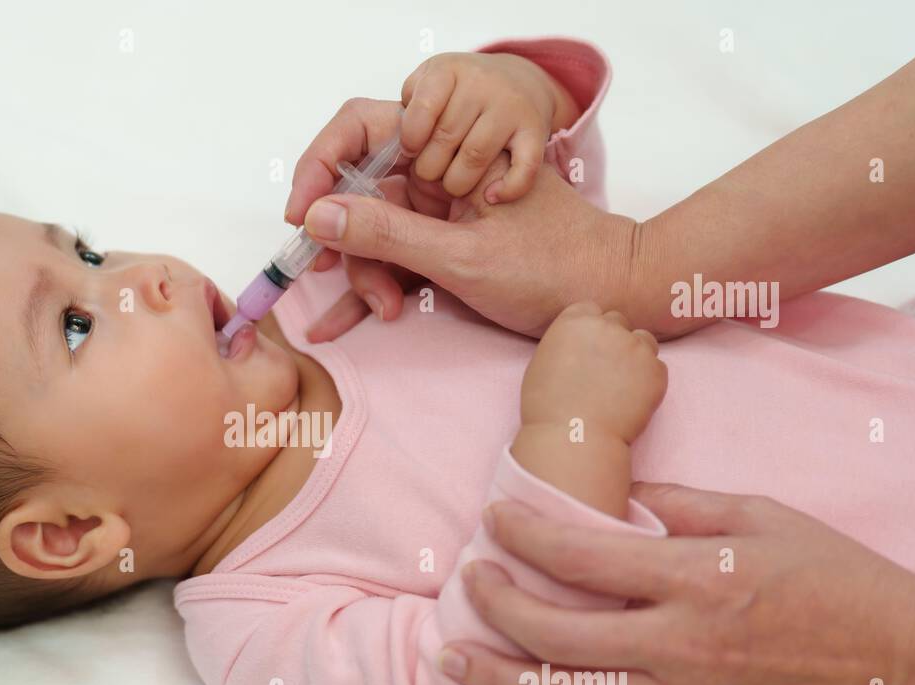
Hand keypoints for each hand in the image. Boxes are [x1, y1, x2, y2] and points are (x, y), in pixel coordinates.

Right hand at [284, 99, 638, 342]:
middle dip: (348, 244)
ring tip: (386, 312)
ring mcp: (437, 211)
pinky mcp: (441, 246)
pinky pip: (392, 261)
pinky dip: (372, 289)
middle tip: (354, 288)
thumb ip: (387, 234)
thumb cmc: (553, 268)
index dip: (319, 169)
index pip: (357, 133)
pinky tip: (339, 322)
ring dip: (365, 277)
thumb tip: (318, 215)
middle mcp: (434, 173)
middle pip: (357, 195)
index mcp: (443, 150)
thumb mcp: (462, 256)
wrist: (613, 294)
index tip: (301, 218)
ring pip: (370, 235)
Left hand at [401, 51, 573, 202]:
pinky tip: (490, 196)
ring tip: (452, 185)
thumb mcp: (429, 82)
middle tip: (430, 174)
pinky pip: (523, 168)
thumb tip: (396, 145)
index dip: (411, 139)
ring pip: (475, 157)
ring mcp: (512, 106)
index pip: (422, 109)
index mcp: (450, 69)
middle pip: (445, 138)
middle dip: (430, 168)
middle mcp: (483, 83)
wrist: (520, 80)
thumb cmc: (462, 91)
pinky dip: (507, 188)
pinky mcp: (536, 130)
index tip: (411, 152)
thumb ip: (408, 106)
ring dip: (457, 183)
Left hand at [445, 483, 914, 684]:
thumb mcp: (762, 517)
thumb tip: (618, 499)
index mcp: (692, 579)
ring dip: (499, 679)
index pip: (581, 555)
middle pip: (555, 628)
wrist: (905, 662)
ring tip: (451, 659)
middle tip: (468, 579)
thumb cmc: (839, 580)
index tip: (494, 518)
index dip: (524, 534)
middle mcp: (676, 643)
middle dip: (496, 601)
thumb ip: (680, 507)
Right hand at [519, 302, 665, 444]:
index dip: (589, 330)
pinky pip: (656, 367)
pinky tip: (629, 399)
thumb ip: (566, 342)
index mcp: (575, 321)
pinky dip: (647, 380)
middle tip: (603, 370)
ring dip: (634, 355)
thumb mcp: (542, 362)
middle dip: (612, 340)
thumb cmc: (547, 407)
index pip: (590, 310)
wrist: (572, 437)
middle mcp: (608, 327)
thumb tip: (581, 342)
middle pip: (618, 322)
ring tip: (619, 384)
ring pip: (643, 340)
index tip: (586, 349)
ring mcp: (635, 347)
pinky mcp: (656, 370)